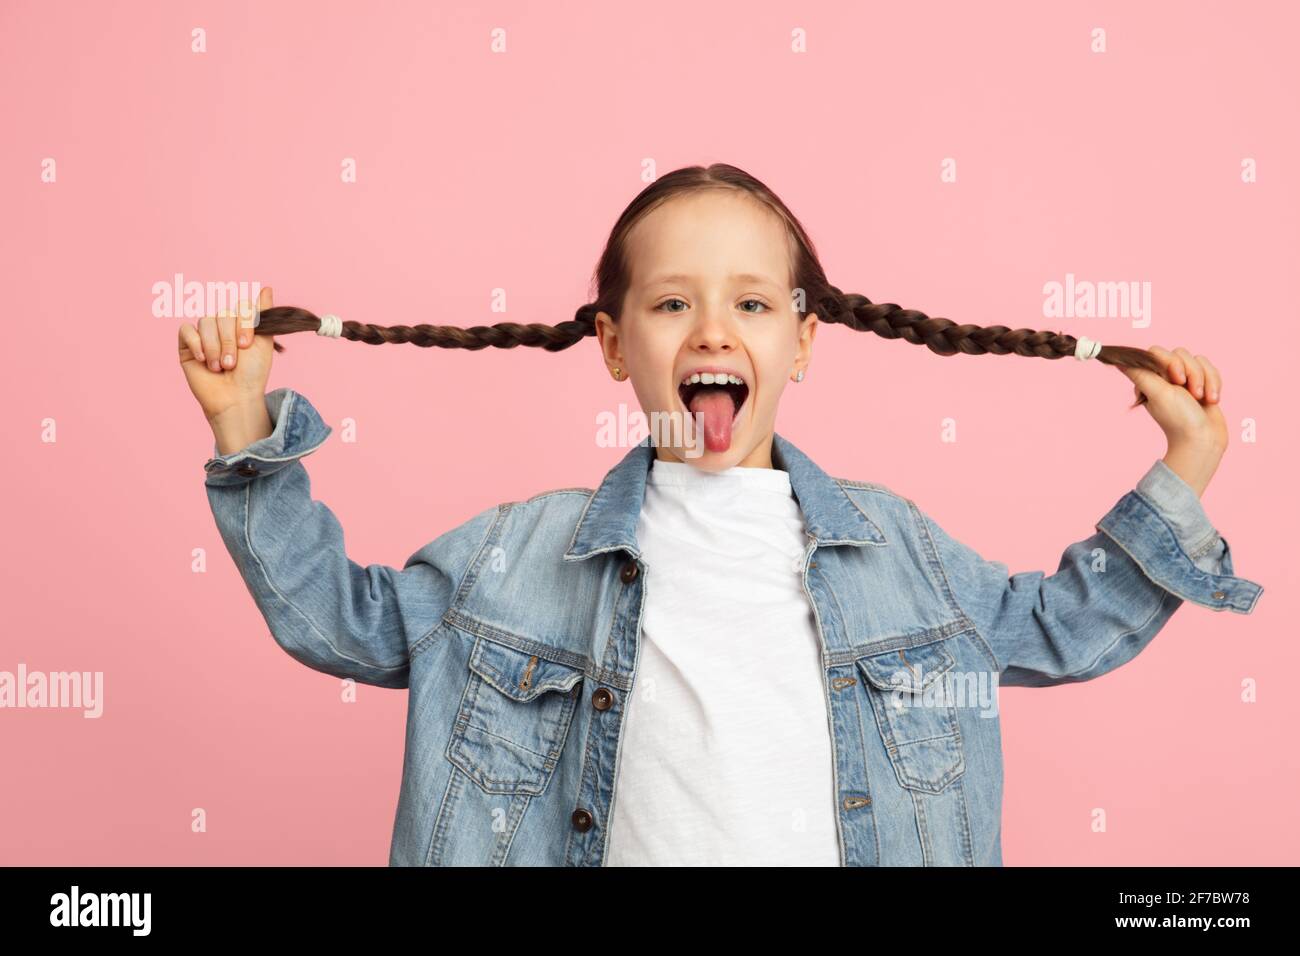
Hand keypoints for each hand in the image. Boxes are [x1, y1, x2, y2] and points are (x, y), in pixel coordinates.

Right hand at [178, 285, 275, 422]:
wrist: (235, 397)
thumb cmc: (252, 374)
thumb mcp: (264, 343)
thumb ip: (263, 315)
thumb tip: (266, 288)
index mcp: (241, 323)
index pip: (241, 307)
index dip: (243, 324)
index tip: (246, 345)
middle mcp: (222, 325)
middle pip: (222, 314)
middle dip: (228, 341)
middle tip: (232, 363)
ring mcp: (204, 334)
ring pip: (205, 321)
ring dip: (214, 347)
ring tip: (219, 366)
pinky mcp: (187, 344)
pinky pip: (186, 330)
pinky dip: (196, 345)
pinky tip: (203, 360)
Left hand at [1119, 345, 1227, 496]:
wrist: (1203, 439)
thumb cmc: (1179, 419)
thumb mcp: (1157, 394)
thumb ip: (1140, 374)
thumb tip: (1117, 361)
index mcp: (1149, 379)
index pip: (1156, 353)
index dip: (1170, 362)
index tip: (1177, 380)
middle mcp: (1165, 377)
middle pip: (1180, 353)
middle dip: (1192, 372)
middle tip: (1191, 393)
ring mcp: (1184, 380)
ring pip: (1197, 360)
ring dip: (1204, 379)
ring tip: (1202, 398)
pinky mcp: (1201, 383)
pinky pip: (1209, 368)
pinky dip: (1214, 383)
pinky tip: (1211, 400)